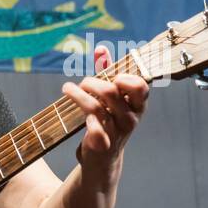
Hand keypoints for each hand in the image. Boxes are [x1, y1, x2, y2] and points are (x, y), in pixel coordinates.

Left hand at [61, 45, 148, 177]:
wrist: (102, 159)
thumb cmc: (107, 122)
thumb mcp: (112, 99)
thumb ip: (107, 73)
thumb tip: (101, 49)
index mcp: (138, 105)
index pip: (140, 85)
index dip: (123, 78)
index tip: (109, 77)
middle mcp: (131, 118)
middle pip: (111, 92)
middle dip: (91, 83)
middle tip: (82, 83)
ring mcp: (117, 132)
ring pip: (96, 107)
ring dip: (78, 95)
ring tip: (67, 88)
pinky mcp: (103, 144)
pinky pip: (94, 129)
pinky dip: (86, 121)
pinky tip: (81, 118)